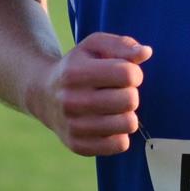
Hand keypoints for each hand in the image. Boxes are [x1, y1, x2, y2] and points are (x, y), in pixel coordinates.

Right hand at [32, 32, 151, 156]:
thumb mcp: (94, 46)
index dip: (134, 73)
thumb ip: (122, 44)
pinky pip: (120, 144)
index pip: (127, 74)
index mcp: (75, 72)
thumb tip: (145, 52)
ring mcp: (73, 126)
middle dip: (130, 93)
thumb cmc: (77, 66)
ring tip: (113, 108)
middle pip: (130, 100)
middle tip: (117, 92)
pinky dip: (120, 133)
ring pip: (128, 124)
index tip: (125, 74)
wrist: (44, 95)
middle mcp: (71, 100)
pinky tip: (108, 123)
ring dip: (127, 114)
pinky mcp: (78, 145)